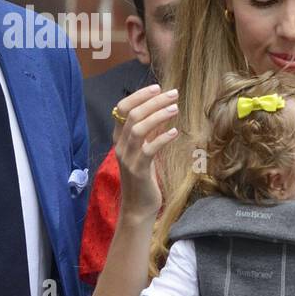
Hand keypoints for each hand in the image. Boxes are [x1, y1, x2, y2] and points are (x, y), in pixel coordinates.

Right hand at [112, 85, 179, 219]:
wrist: (138, 208)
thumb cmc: (143, 178)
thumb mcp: (143, 152)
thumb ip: (147, 134)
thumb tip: (160, 112)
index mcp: (119, 139)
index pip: (121, 109)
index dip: (138, 96)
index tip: (156, 87)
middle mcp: (120, 146)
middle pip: (131, 115)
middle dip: (152, 101)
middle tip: (173, 93)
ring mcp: (128, 158)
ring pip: (138, 129)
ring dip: (157, 116)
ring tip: (175, 108)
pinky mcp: (138, 171)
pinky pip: (148, 150)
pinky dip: (162, 139)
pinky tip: (175, 133)